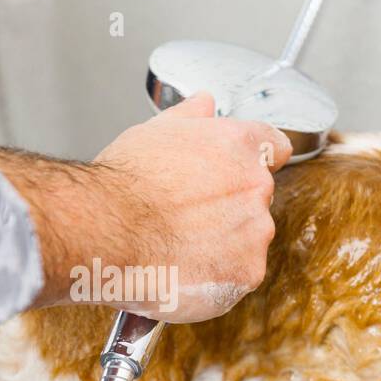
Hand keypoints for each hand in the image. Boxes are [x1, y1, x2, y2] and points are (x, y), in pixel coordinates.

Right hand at [0, 92, 293, 322]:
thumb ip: (190, 118)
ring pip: (249, 240)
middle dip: (229, 208)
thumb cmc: (124, 184)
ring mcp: (257, 231)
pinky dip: (218, 277)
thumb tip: (205, 102)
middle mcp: (257, 186)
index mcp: (238, 145)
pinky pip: (240, 275)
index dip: (256, 161)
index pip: (273, 147)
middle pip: (256, 199)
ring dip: (224, 245)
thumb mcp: (153, 133)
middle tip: (186, 217)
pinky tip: (186, 269)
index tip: (237, 174)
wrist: (107, 231)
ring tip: (180, 245)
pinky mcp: (249, 271)